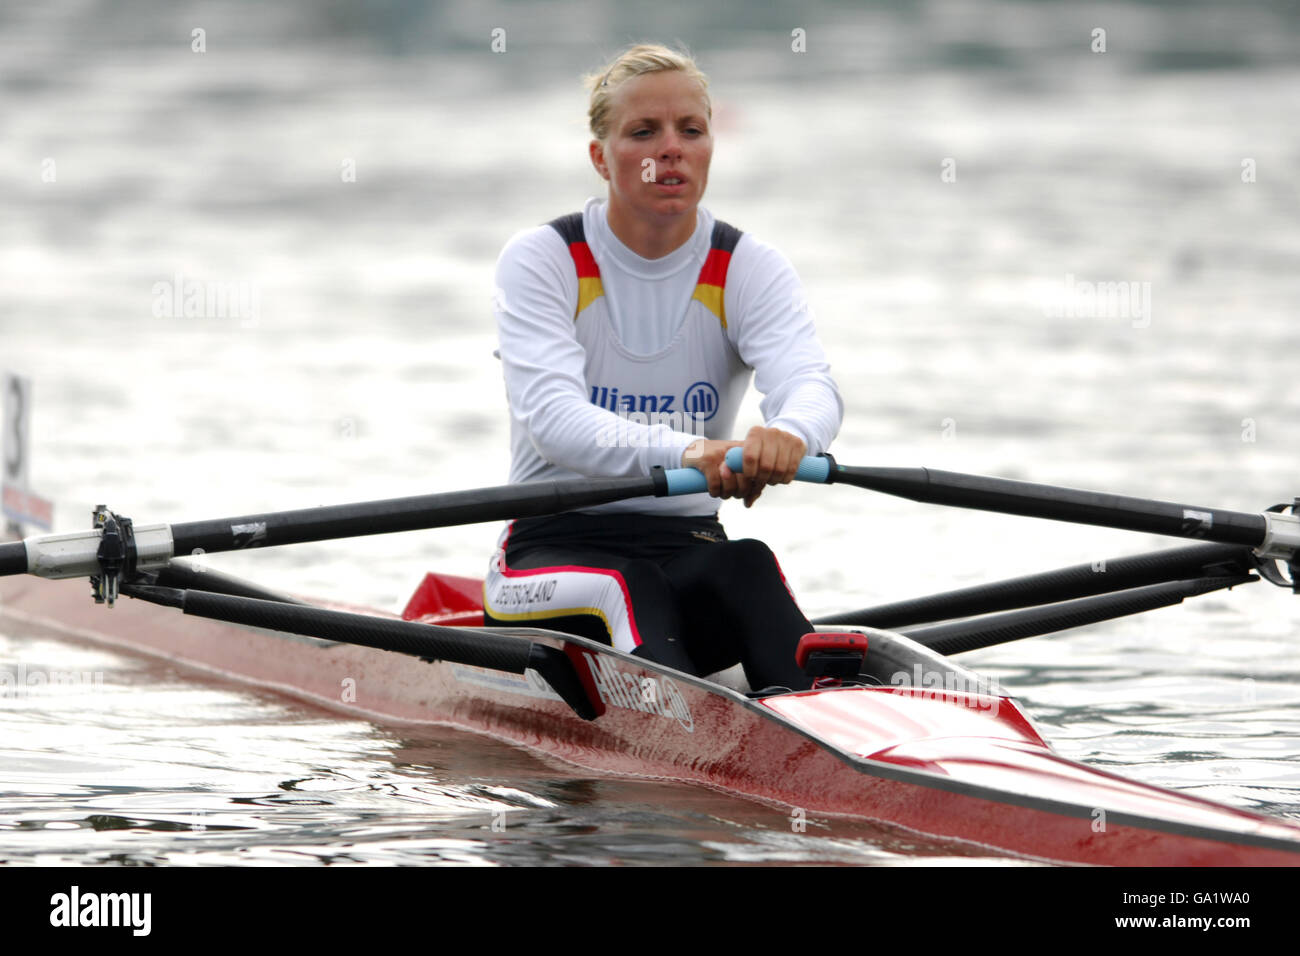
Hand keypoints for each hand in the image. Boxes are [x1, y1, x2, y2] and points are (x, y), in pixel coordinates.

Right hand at [682, 426, 806, 507]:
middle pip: (746, 480)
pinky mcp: (707, 460)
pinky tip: (713, 492)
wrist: (695, 449)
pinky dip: (714, 492)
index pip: (759, 473)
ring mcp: (721, 454)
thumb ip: (748, 482)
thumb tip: (749, 503)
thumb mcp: (735, 467)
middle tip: (733, 494)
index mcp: (747, 450)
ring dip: (726, 494)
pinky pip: (715, 483)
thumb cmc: (718, 462)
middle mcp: (735, 449)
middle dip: (740, 493)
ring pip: (730, 484)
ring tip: (723, 493)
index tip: (747, 494)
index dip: (754, 489)